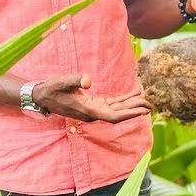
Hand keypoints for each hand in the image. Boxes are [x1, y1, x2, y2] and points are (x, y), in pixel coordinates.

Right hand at [32, 75, 151, 122]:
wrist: (42, 96)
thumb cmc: (51, 89)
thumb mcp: (61, 82)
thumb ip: (75, 80)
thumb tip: (88, 80)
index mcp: (88, 111)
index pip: (113, 115)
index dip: (129, 114)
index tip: (143, 111)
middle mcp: (93, 113)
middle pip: (119, 113)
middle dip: (136, 109)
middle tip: (153, 104)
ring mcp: (93, 110)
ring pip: (117, 108)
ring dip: (132, 104)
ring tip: (148, 99)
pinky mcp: (93, 104)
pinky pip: (112, 103)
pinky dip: (124, 99)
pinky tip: (134, 93)